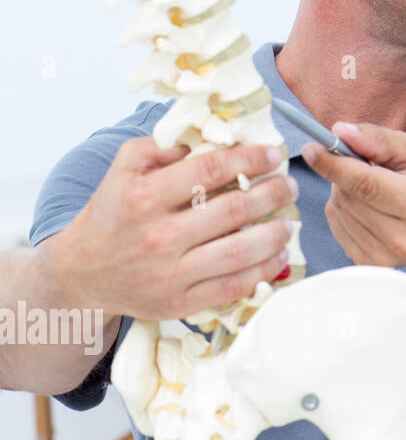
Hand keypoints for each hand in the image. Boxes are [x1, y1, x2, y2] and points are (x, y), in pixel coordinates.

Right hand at [49, 139, 296, 320]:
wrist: (81, 274)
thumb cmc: (112, 214)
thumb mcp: (124, 168)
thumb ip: (164, 147)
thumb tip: (212, 136)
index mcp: (145, 197)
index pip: (210, 170)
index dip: (249, 159)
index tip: (273, 155)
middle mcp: (159, 236)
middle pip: (233, 210)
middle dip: (272, 194)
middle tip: (289, 185)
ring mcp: (170, 273)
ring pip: (239, 252)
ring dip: (275, 234)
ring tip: (288, 221)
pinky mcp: (180, 303)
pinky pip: (233, 287)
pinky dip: (264, 271)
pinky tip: (278, 255)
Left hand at [301, 122, 405, 268]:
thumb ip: (381, 140)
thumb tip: (340, 132)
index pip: (365, 184)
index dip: (334, 165)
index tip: (312, 148)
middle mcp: (403, 238)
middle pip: (348, 196)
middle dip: (344, 172)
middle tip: (363, 164)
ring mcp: (385, 257)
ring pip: (338, 210)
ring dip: (344, 191)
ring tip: (373, 188)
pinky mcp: (369, 263)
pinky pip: (336, 225)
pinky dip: (344, 209)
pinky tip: (368, 207)